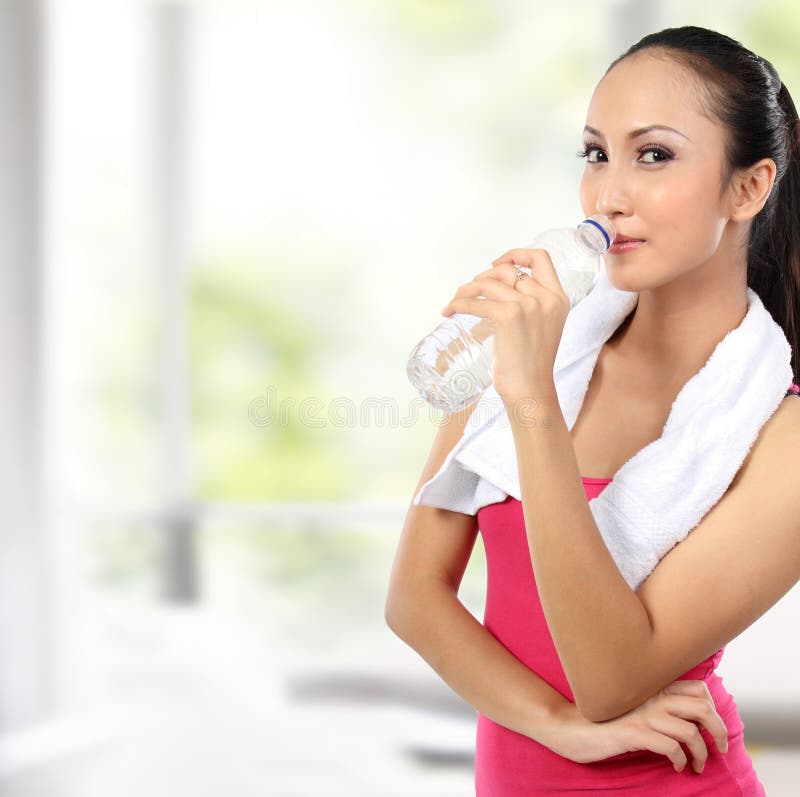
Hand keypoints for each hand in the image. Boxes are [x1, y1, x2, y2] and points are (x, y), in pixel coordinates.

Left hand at [440, 249, 569, 404]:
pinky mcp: (508, 316)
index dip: (515, 254)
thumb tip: (500, 288)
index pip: (540, 258)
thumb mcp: (543, 326)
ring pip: (488, 282)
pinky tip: (450, 311)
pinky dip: (458, 304)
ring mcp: (528, 305)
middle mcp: (546, 297)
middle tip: (468, 293)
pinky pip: (475, 302)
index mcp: (558, 298)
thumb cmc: (531, 364)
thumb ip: (533, 305)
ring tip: (455, 302)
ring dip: (465, 289)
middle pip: (506, 271)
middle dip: (482, 278)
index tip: (496, 264)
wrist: (531, 390)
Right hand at [543, 679, 728, 773]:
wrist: (570, 727)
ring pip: (690, 731)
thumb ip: (656, 708)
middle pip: (702, 707)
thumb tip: (686, 720)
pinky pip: (670, 747)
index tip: (711, 728)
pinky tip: (676, 766)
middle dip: (719, 731)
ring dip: (701, 754)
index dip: (713, 709)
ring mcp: (642, 716)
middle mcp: (651, 698)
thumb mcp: (634, 710)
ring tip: (697, 765)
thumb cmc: (604, 722)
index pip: (698, 688)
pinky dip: (679, 760)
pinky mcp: (632, 734)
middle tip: (720, 749)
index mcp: (653, 689)